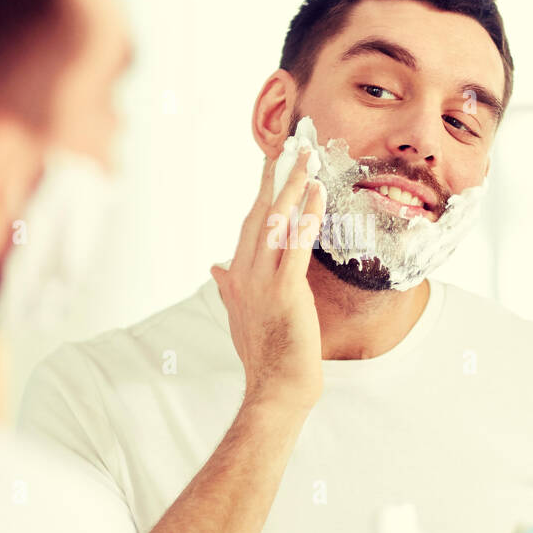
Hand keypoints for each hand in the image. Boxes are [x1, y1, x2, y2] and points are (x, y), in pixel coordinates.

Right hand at [211, 148, 325, 410]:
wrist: (276, 387)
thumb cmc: (264, 354)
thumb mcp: (240, 315)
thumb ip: (228, 287)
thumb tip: (216, 268)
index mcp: (237, 276)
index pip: (250, 224)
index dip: (262, 192)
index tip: (272, 165)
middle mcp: (245, 272)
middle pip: (261, 213)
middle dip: (275, 177)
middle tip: (290, 145)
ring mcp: (263, 280)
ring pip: (277, 221)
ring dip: (292, 186)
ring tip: (307, 158)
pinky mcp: (285, 290)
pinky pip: (296, 244)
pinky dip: (306, 215)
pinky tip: (317, 194)